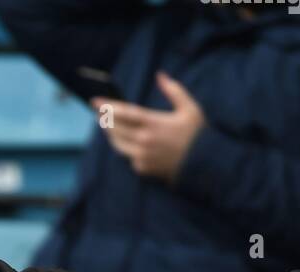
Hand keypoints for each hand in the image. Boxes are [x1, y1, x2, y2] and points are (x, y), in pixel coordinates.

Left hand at [90, 72, 205, 183]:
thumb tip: (160, 75)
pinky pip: (128, 157)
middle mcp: (145, 141)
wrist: (204, 164)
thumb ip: (173, 90)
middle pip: (116, 129)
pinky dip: (125, 148)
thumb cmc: (197, 133)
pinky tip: (123, 142)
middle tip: (98, 112)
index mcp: (155, 124)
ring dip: (111, 135)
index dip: (108, 107)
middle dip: (104, 120)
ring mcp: (143, 157)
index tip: (95, 101)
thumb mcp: (189, 107)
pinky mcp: (143, 168)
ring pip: (118, 145)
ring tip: (106, 126)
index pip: (125, 113)